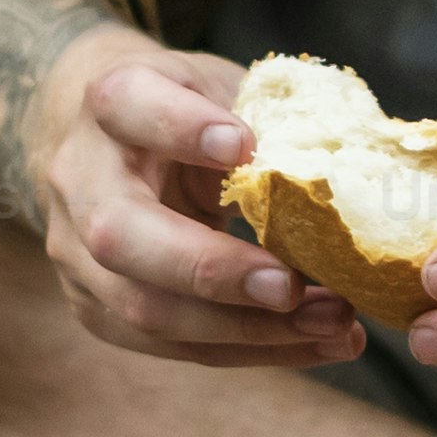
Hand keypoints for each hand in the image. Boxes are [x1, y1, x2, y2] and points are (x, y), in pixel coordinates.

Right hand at [25, 32, 366, 369]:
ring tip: (333, 324)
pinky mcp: (100, 308)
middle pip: (121, 236)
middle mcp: (79, 180)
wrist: (113, 140)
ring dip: (246, 328)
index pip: (130, 106)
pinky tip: (315, 343)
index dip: (181, 127)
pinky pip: (173, 344)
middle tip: (290, 286)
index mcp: (110, 102)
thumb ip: (267, 118)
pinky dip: (250, 349)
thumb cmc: (188, 108)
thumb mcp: (222, 87)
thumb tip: (358, 167)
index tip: (244, 146)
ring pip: (146, 309)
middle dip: (210, 270)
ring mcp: (77, 254)